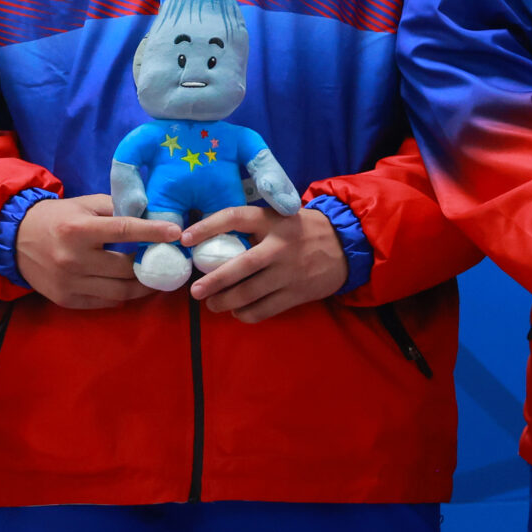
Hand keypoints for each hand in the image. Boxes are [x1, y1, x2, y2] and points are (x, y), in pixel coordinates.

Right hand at [15, 193, 182, 309]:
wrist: (15, 241)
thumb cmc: (56, 218)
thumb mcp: (84, 204)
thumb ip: (115, 209)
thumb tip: (150, 215)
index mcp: (78, 229)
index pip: (123, 231)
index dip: (152, 232)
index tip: (176, 233)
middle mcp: (73, 259)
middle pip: (125, 269)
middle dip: (150, 264)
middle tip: (166, 259)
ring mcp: (69, 283)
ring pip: (119, 292)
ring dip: (142, 286)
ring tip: (155, 277)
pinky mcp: (66, 300)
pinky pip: (104, 302)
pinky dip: (121, 295)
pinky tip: (130, 286)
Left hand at [184, 206, 345, 322]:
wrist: (346, 246)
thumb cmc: (303, 230)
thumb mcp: (281, 216)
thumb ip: (254, 225)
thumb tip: (212, 238)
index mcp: (271, 220)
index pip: (234, 218)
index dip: (207, 227)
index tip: (185, 238)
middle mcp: (279, 246)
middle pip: (240, 266)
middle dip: (214, 281)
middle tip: (195, 291)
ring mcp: (289, 272)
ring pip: (250, 293)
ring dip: (226, 302)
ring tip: (212, 304)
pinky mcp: (297, 294)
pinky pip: (265, 309)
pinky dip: (246, 314)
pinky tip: (238, 313)